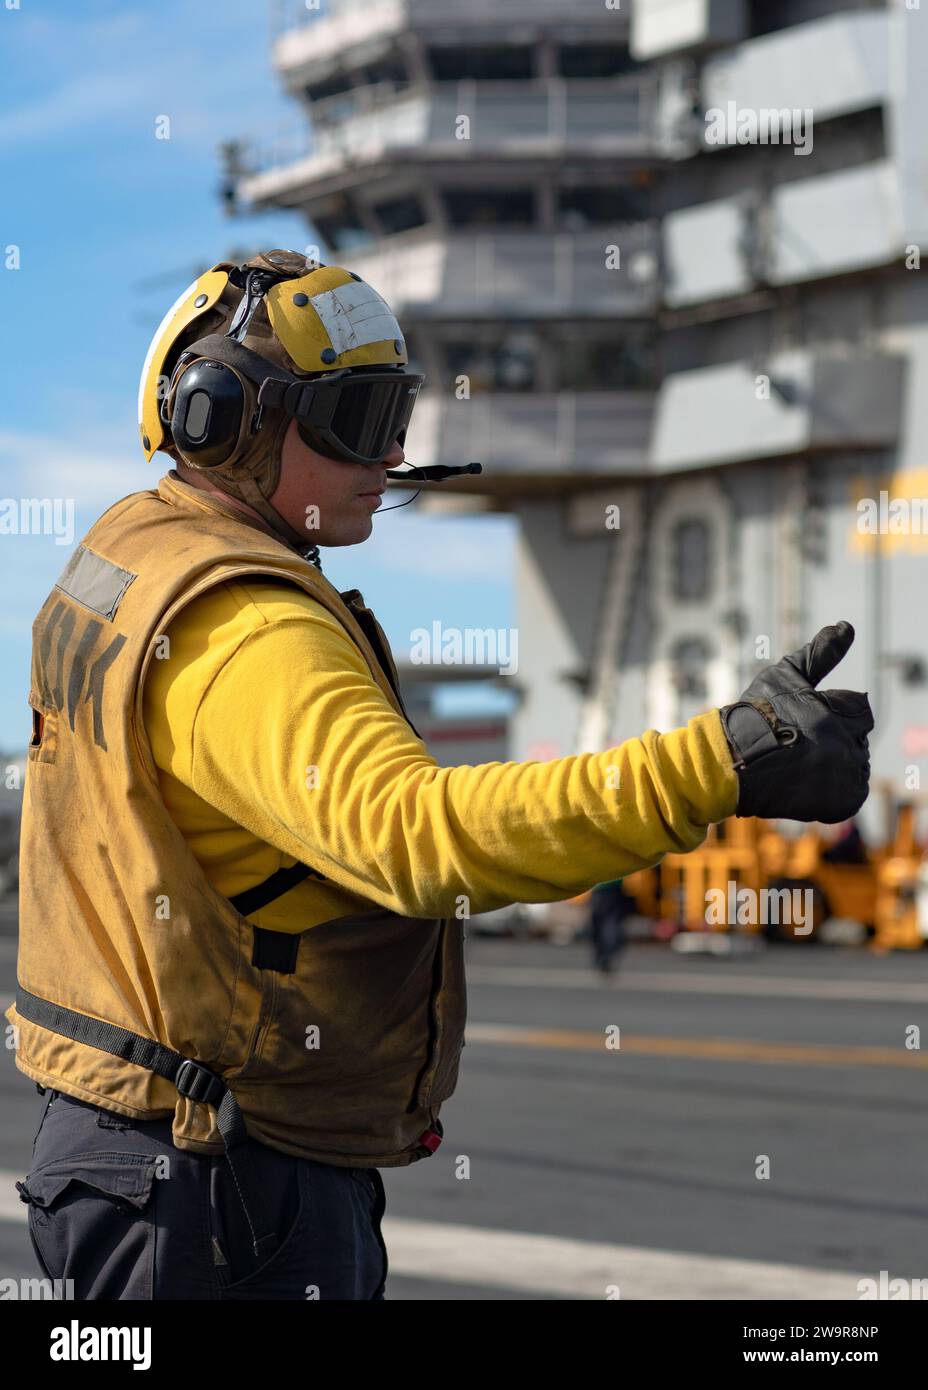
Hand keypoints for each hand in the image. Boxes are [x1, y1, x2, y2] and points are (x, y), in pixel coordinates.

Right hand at [719, 621, 872, 822]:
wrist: (729, 764)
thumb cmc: (753, 716)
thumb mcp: (784, 677)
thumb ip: (821, 652)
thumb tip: (846, 625)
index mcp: (835, 715)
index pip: (858, 708)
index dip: (830, 711)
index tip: (800, 720)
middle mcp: (843, 747)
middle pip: (857, 737)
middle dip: (834, 737)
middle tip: (799, 742)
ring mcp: (843, 776)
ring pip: (855, 764)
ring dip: (835, 763)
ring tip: (799, 762)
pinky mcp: (842, 802)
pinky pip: (852, 793)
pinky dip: (835, 790)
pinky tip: (808, 782)